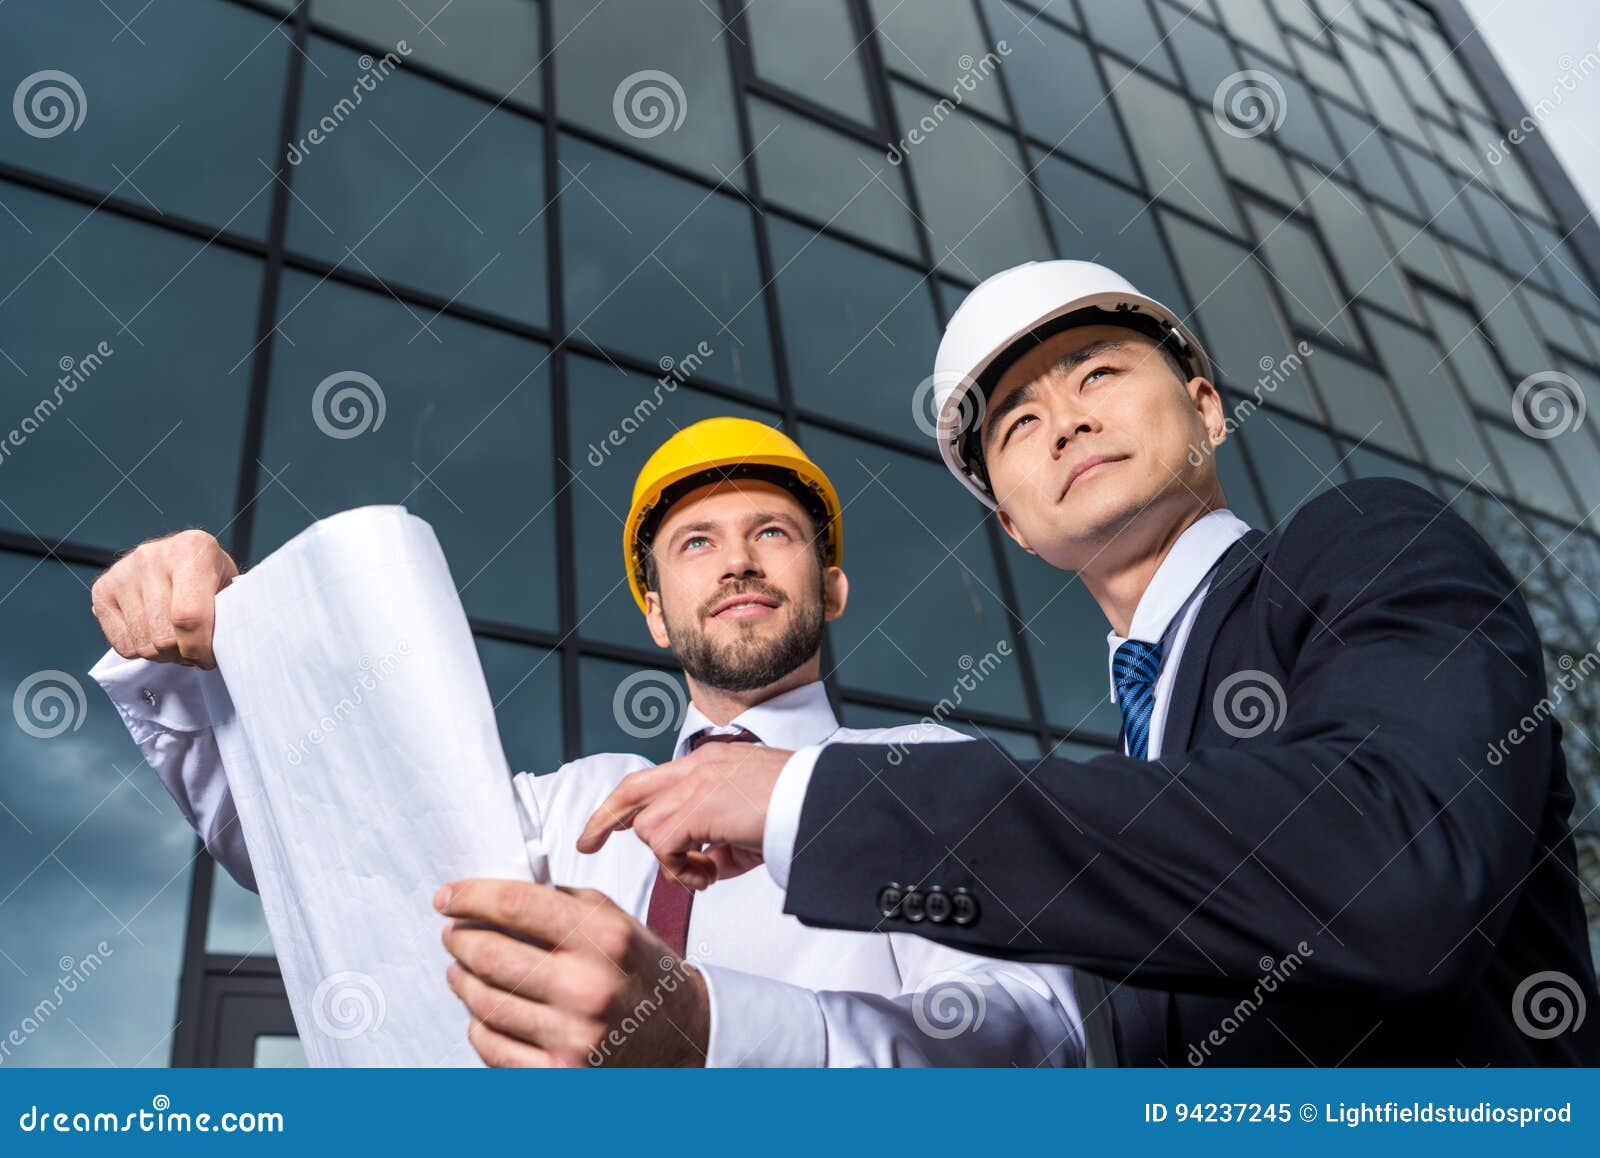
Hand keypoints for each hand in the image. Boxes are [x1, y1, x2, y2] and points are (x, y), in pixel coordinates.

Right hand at [91, 529, 238, 667]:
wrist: (181, 557)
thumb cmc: (211, 575)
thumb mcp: (230, 585)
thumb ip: (229, 612)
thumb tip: (224, 648)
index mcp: (190, 549)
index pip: (189, 617)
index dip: (200, 648)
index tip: (209, 658)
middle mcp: (151, 557)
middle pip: (164, 635)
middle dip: (184, 655)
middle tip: (195, 652)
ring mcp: (122, 572)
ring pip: (143, 644)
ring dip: (164, 655)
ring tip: (178, 643)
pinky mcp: (102, 590)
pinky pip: (122, 644)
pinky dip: (142, 650)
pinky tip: (155, 634)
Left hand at [436, 879, 708, 1067]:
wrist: (682, 1036)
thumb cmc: (642, 973)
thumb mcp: (616, 922)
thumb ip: (560, 902)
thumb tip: (494, 894)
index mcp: (605, 938)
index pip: (516, 905)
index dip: (470, 896)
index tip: (447, 896)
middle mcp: (588, 988)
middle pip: (489, 955)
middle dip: (459, 939)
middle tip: (453, 933)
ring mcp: (573, 1037)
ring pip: (484, 1001)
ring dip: (461, 979)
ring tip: (462, 969)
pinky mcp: (559, 1075)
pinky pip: (491, 1046)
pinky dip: (479, 1024)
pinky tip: (484, 1010)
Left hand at [577, 743, 790, 889]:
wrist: (818, 801)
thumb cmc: (798, 808)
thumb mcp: (750, 826)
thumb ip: (719, 844)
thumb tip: (702, 868)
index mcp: (712, 764)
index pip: (658, 779)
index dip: (632, 802)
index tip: (616, 823)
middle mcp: (698, 768)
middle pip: (632, 789)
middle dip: (603, 818)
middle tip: (587, 843)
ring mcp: (693, 786)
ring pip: (651, 829)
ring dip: (673, 862)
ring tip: (707, 875)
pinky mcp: (694, 810)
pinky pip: (665, 849)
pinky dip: (682, 871)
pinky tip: (709, 876)